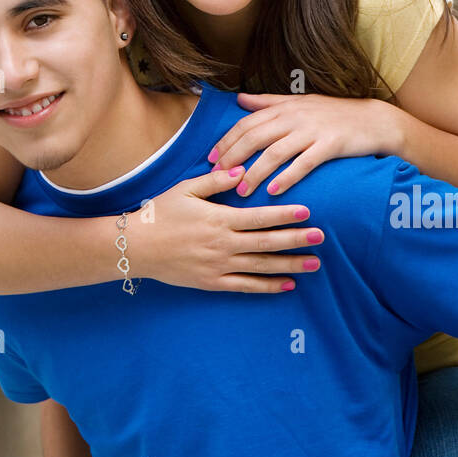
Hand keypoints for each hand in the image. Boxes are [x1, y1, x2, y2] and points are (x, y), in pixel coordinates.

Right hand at [127, 165, 324, 292]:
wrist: (136, 247)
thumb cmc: (160, 213)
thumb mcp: (186, 189)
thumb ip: (215, 181)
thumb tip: (242, 169)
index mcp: (218, 220)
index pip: (259, 217)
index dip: (285, 215)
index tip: (307, 212)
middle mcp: (222, 245)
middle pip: (266, 243)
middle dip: (296, 240)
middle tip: (321, 238)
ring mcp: (218, 266)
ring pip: (261, 266)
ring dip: (289, 265)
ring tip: (314, 263)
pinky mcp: (212, 282)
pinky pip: (245, 286)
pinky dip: (267, 287)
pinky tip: (287, 285)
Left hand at [207, 92, 403, 196]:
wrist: (374, 121)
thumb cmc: (334, 114)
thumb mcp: (300, 102)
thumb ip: (268, 102)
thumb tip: (239, 99)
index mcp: (285, 107)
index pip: (247, 123)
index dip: (227, 141)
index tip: (210, 158)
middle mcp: (295, 117)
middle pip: (255, 137)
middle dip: (233, 157)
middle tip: (218, 177)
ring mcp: (312, 130)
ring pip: (275, 152)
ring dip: (255, 173)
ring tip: (241, 191)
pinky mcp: (329, 145)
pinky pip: (303, 163)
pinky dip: (286, 177)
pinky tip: (274, 191)